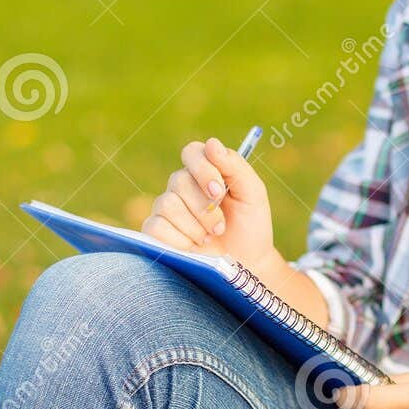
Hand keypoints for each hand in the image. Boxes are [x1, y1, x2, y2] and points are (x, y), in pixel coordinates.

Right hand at [141, 136, 281, 277]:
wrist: (246, 264)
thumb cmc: (250, 226)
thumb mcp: (252, 193)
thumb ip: (235, 166)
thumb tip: (212, 144)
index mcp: (205, 170)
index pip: (192, 152)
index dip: (203, 169)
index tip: (219, 191)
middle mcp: (182, 186)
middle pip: (179, 181)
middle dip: (204, 207)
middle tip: (221, 226)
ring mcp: (166, 208)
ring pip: (167, 204)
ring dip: (195, 226)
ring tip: (210, 238)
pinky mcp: (156, 231)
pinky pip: (156, 226)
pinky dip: (180, 239)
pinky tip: (194, 247)